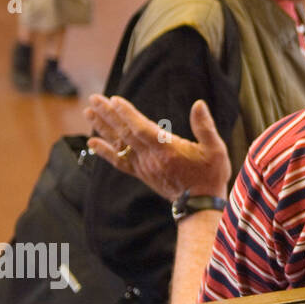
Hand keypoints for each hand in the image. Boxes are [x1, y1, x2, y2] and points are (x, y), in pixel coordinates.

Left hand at [85, 95, 230, 201]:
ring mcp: (144, 167)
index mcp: (168, 149)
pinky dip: (104, 151)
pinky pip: (119, 162)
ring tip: (89, 112)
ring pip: (119, 144)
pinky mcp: (141, 174)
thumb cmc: (210, 175)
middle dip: (109, 115)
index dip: (127, 114)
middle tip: (94, 99)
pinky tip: (92, 142)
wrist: (200, 204)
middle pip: (125, 133)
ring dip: (103, 127)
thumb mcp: (216, 149)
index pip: (142, 128)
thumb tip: (199, 105)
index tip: (113, 100)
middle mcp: (151, 158)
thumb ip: (205, 127)